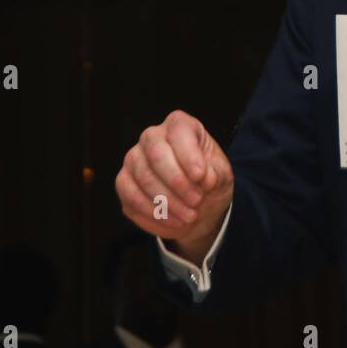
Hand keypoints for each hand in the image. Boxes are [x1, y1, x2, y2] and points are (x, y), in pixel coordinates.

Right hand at [116, 110, 233, 261]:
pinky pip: (132, 197)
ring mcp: (134, 159)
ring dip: (169, 202)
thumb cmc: (209, 181)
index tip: (201, 177)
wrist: (198, 206)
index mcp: (179, 126)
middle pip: (157, 155)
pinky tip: (174, 221)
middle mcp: (152, 137)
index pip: (179, 132)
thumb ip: (216, 174)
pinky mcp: (124, 183)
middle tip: (197, 201)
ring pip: (144, 178)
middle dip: (178, 182)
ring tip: (190, 216)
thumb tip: (205, 178)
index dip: (189, 156)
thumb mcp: (222, 176)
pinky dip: (154, 213)